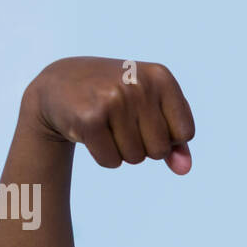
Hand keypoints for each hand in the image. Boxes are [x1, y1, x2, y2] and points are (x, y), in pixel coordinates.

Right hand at [21, 56, 195, 173]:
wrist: (60, 83)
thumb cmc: (116, 98)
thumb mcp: (151, 109)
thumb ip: (175, 140)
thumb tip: (184, 170)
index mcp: (161, 77)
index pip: (185, 133)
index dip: (167, 137)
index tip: (147, 120)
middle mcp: (139, 84)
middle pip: (160, 149)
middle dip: (143, 147)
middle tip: (122, 123)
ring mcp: (114, 99)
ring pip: (136, 158)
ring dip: (122, 151)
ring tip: (107, 126)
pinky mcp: (89, 118)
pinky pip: (112, 161)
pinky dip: (104, 156)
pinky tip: (93, 133)